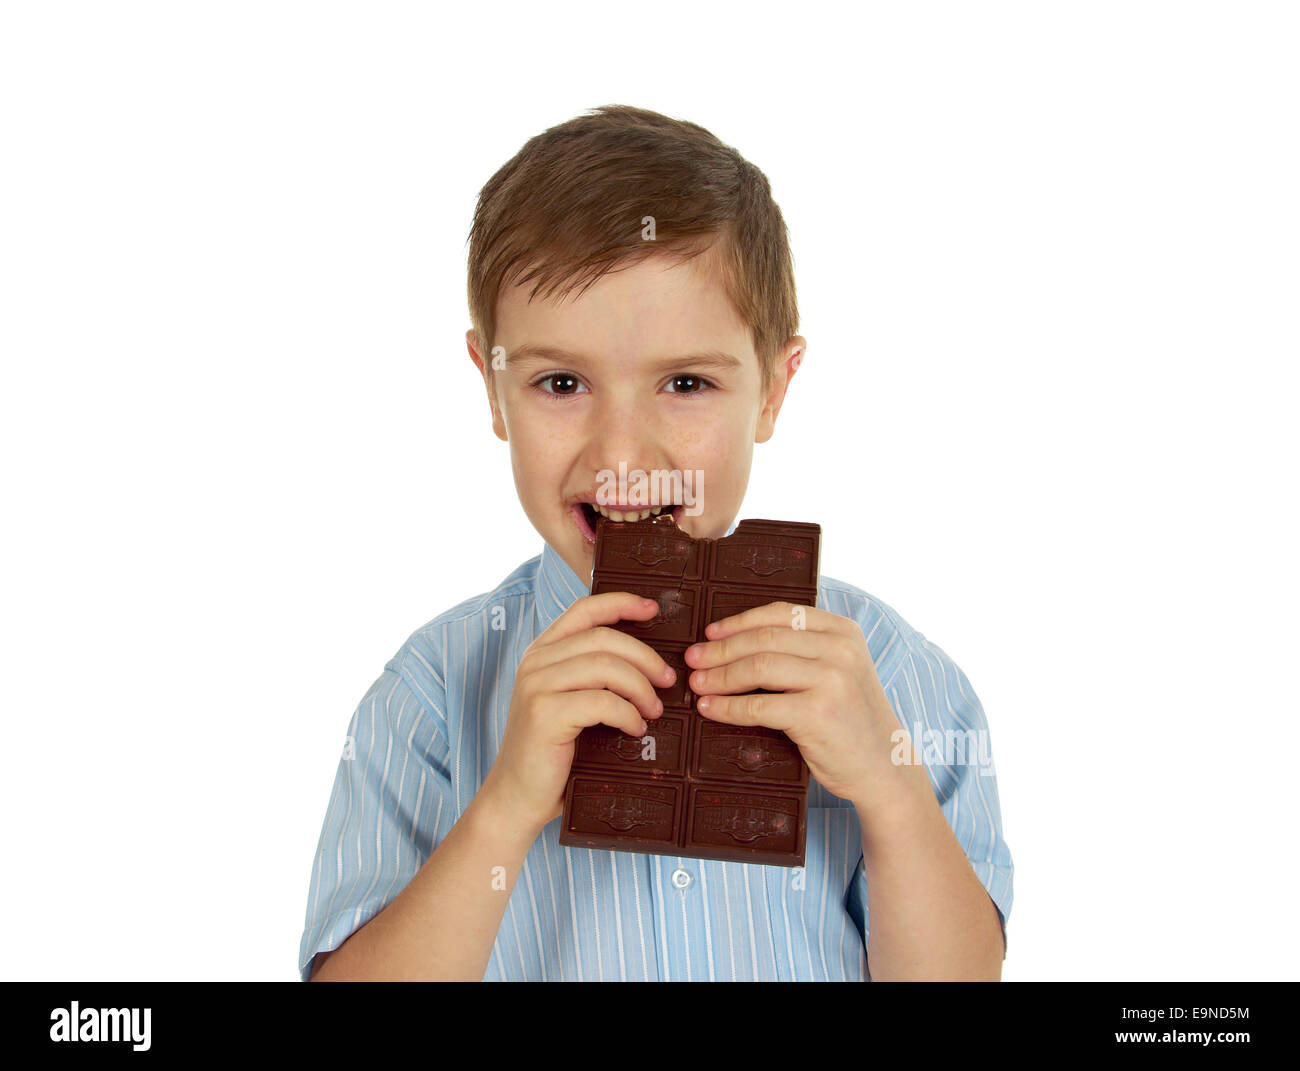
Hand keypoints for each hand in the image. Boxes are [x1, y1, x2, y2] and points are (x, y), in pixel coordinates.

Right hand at [482, 591, 675, 833]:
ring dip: (641, 688)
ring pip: (606, 666)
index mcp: (541, 652)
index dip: (621, 603)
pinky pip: (603, 701)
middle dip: (645, 656)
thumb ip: (590, 675)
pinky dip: (628, 714)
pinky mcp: (544, 714)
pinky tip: (635, 728)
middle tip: (668, 680)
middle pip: (603, 638)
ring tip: (654, 709)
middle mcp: (534, 662)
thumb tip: (644, 659)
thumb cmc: (550, 752)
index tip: (653, 610)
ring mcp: (536, 686)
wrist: (514, 798)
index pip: (584, 609)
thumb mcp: (567, 702)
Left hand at [683, 601, 930, 813]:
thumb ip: (805, 650)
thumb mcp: (840, 670)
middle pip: (763, 639)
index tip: (711, 633)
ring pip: (757, 667)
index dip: (739, 621)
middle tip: (693, 660)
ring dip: (719, 676)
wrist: (884, 768)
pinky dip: (727, 707)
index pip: (781, 613)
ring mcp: (832, 681)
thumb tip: (737, 640)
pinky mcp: (817, 715)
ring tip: (697, 683)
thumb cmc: (851, 719)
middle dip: (721, 649)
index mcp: (844, 631)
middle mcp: (841, 650)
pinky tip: (710, 709)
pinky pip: (758, 706)